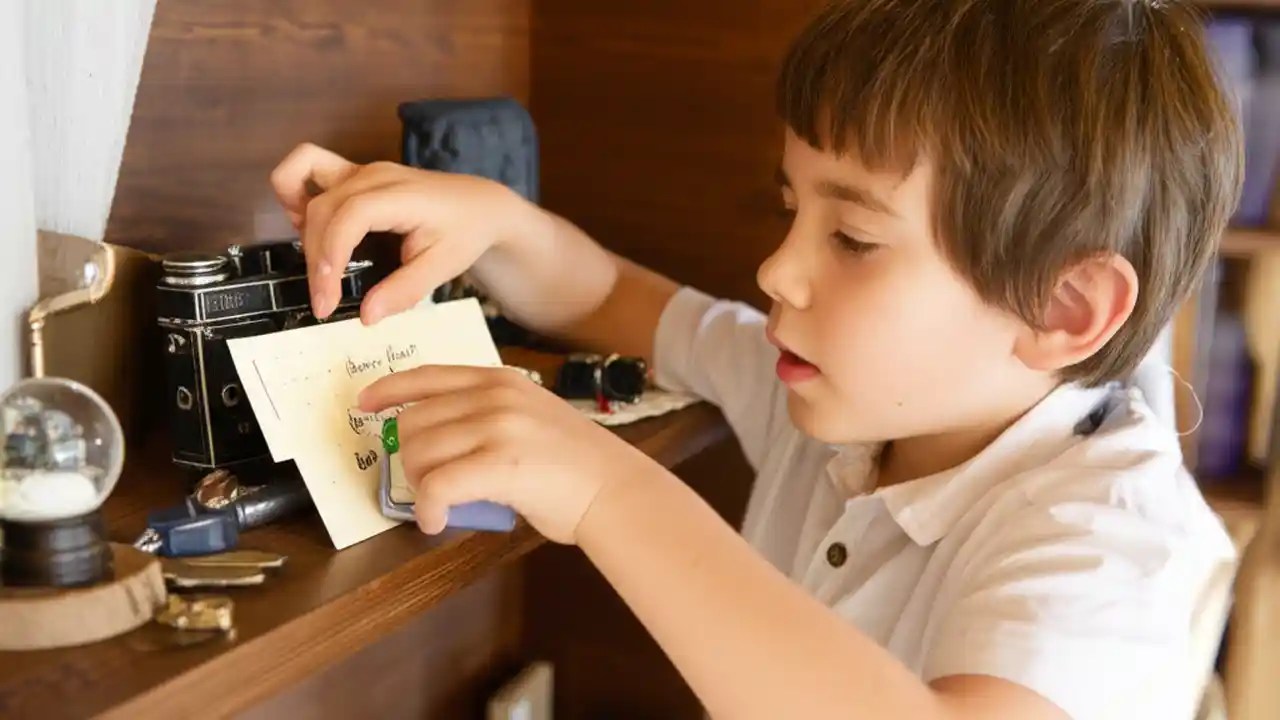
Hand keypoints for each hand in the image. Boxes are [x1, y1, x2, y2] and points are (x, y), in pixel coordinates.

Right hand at [268, 143, 529, 323]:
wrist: (480, 205)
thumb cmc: (465, 233)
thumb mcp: (443, 267)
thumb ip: (404, 290)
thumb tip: (366, 316)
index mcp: (399, 195)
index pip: (349, 218)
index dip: (330, 258)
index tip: (326, 301)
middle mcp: (373, 175)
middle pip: (323, 208)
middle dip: (316, 259)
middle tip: (324, 302)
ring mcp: (360, 170)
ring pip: (304, 178)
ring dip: (299, 223)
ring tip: (318, 264)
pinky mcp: (353, 173)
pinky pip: (307, 166)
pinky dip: (294, 192)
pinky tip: (307, 228)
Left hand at [357, 364, 665, 543]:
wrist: (613, 488)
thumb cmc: (574, 465)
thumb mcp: (530, 416)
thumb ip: (487, 416)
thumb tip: (436, 437)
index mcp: (500, 381)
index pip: (429, 375)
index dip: (390, 389)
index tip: (366, 403)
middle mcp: (495, 397)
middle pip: (414, 420)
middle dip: (407, 456)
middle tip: (422, 482)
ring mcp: (497, 427)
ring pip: (419, 452)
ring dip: (417, 485)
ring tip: (435, 504)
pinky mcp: (499, 464)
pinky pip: (436, 486)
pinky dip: (427, 509)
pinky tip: (435, 521)